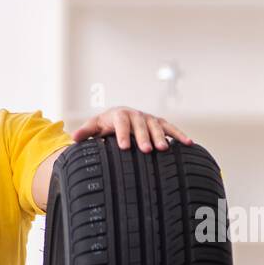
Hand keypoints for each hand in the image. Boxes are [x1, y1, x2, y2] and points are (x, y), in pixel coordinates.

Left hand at [71, 106, 193, 151]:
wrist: (119, 117)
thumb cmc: (106, 125)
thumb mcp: (95, 126)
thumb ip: (86, 132)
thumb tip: (74, 138)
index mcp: (119, 115)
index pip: (121, 122)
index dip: (123, 133)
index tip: (124, 147)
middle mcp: (136, 114)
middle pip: (141, 124)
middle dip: (144, 137)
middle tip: (146, 150)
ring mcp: (149, 118)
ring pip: (157, 126)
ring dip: (161, 137)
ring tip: (164, 149)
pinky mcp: (159, 123)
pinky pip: (171, 128)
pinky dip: (179, 135)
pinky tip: (189, 143)